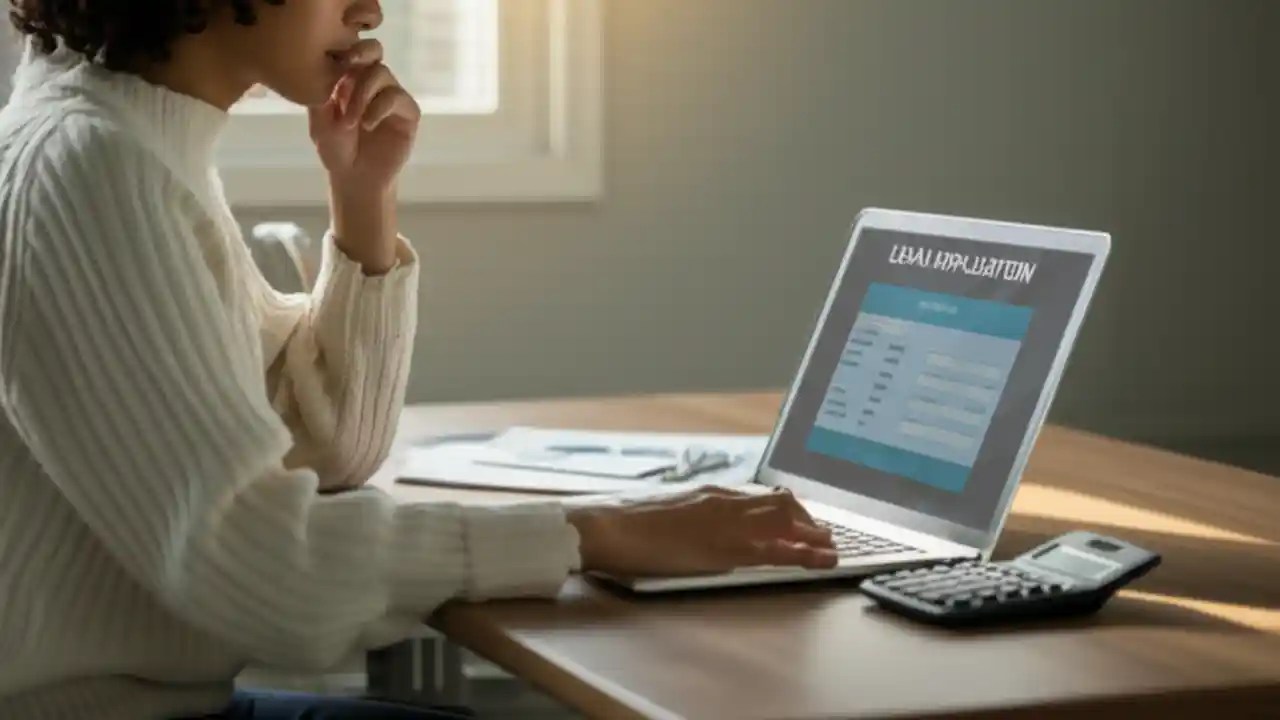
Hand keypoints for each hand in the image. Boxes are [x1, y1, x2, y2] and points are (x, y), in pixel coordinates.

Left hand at [309, 39, 420, 190]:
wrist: (355, 178)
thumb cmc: (336, 149)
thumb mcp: (320, 120)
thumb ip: (321, 93)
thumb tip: (328, 68)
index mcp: (351, 78)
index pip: (353, 50)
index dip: (346, 46)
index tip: (336, 58)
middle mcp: (374, 83)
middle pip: (374, 51)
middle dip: (361, 54)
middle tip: (348, 64)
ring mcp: (392, 96)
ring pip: (382, 74)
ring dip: (361, 95)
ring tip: (350, 122)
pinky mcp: (408, 113)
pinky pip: (396, 97)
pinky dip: (378, 108)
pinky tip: (367, 125)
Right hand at [567, 486, 838, 576]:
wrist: (605, 525)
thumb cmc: (623, 523)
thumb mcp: (663, 514)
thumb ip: (688, 517)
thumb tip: (699, 528)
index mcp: (708, 493)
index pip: (758, 497)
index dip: (786, 510)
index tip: (801, 520)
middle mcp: (723, 500)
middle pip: (779, 506)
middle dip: (805, 521)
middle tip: (822, 537)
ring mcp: (724, 522)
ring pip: (784, 523)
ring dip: (812, 536)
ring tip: (831, 549)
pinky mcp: (723, 547)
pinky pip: (773, 549)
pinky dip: (802, 554)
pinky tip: (819, 562)